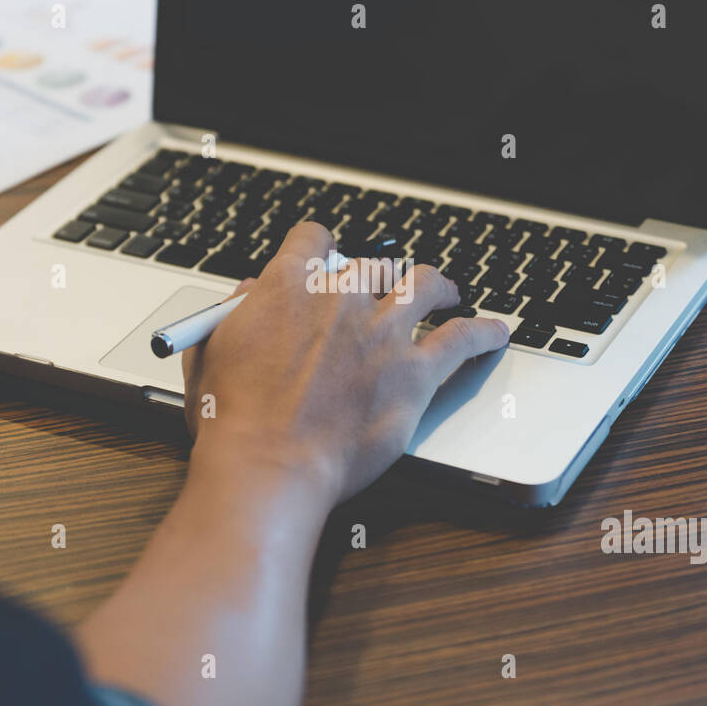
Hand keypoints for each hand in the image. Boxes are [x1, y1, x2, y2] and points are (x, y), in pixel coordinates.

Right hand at [182, 221, 509, 512]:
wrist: (269, 466)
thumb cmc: (233, 420)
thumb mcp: (211, 351)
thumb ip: (233, 312)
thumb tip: (249, 293)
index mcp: (290, 285)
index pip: (314, 239)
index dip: (322, 249)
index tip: (327, 261)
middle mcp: (342, 298)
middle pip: (372, 265)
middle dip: (376, 277)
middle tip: (381, 292)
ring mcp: (384, 333)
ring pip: (424, 284)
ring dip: (437, 286)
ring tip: (447, 292)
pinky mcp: (415, 373)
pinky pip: (462, 338)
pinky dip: (482, 332)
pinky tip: (494, 331)